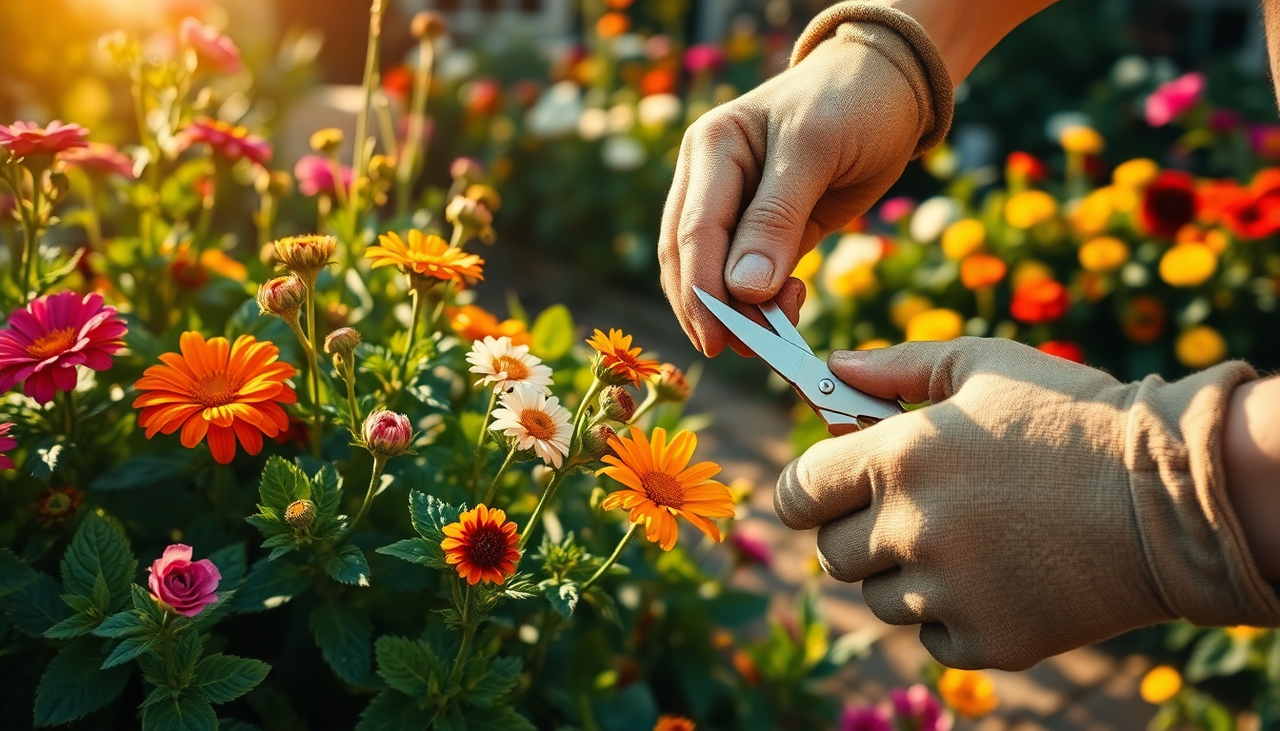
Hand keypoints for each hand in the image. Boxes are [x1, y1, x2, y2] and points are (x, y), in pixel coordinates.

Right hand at [658, 27, 926, 355]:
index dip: (702, 291)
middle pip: (689, 260)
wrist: (892, 84)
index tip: (722, 340)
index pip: (693, 232)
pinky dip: (762, 304)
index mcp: (711, 148)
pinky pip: (748, 277)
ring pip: (713, 275)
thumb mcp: (817, 149)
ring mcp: (733, 206)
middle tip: (747, 352)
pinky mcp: (764, 230)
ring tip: (776, 336)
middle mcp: (709, 179)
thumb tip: (742, 291)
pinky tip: (790, 307)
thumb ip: (776, 219)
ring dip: (738, 314)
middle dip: (714, 311)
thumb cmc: (855, 102)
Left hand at [774, 338, 1276, 669]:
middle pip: (832, 553)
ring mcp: (949, 591)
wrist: (1173, 494)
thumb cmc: (1073, 415)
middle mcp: (910, 528)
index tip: (822, 491)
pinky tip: (997, 575)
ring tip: (966, 539)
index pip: (796, 493)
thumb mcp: (984, 364)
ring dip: (904, 573)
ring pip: (879, 599)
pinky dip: (952, 614)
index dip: (804, 491)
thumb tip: (832, 367)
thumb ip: (896, 366)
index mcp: (897, 457)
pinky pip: (932, 637)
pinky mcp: (989, 640)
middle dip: (857, 531)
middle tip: (909, 510)